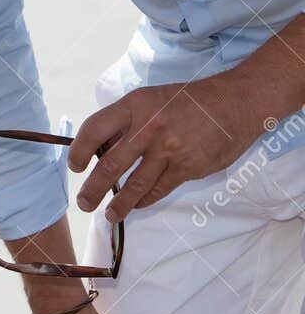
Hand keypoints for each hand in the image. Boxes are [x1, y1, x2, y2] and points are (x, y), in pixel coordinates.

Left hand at [70, 71, 272, 220]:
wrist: (236, 103)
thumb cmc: (188, 100)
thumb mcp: (150, 98)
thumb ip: (125, 121)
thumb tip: (100, 149)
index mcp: (135, 105)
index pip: (95, 130)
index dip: (79, 150)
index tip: (75, 166)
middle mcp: (149, 127)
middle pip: (111, 165)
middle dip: (93, 189)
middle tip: (83, 202)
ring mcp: (169, 150)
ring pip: (135, 184)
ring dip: (119, 204)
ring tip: (108, 215)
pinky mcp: (188, 167)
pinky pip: (159, 189)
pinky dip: (145, 200)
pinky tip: (137, 205)